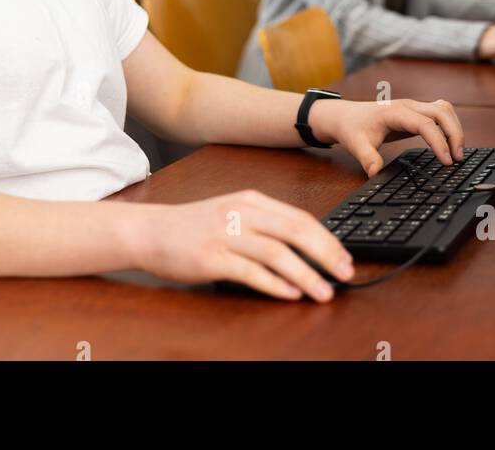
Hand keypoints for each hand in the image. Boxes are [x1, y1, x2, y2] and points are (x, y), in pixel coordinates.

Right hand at [131, 191, 354, 301]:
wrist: (149, 231)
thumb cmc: (192, 226)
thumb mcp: (232, 213)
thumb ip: (264, 224)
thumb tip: (305, 246)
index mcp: (251, 200)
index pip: (300, 217)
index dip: (327, 239)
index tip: (345, 258)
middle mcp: (241, 213)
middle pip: (295, 231)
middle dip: (326, 254)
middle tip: (345, 274)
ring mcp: (225, 235)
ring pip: (277, 253)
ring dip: (306, 275)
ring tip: (323, 292)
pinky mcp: (211, 258)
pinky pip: (250, 272)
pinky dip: (275, 284)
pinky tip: (290, 294)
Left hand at [308, 97, 464, 177]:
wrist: (345, 116)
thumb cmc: (352, 128)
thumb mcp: (355, 145)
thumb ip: (367, 158)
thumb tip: (375, 173)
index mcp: (395, 112)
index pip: (425, 124)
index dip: (439, 142)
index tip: (447, 161)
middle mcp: (408, 105)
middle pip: (442, 112)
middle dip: (455, 134)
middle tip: (458, 159)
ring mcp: (413, 107)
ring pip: (444, 109)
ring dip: (455, 128)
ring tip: (458, 153)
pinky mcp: (416, 112)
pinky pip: (440, 113)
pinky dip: (450, 125)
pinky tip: (451, 142)